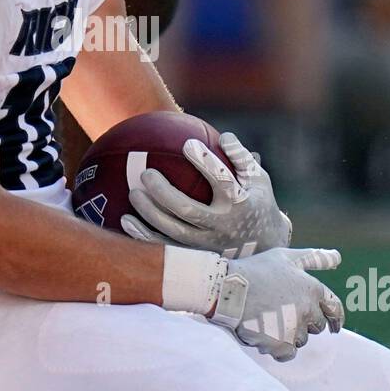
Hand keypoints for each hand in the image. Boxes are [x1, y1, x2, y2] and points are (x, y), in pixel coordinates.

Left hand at [121, 131, 291, 256]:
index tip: (187, 144)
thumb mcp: (259, 179)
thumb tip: (224, 136)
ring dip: (150, 213)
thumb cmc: (257, 201)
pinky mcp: (195, 255)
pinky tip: (124, 220)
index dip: (206, 163)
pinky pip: (165, 246)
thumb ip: (241, 157)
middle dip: (164, 193)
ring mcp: (207, 244)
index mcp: (240, 203)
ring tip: (133, 193)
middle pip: (189, 210)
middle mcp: (222, 226)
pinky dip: (144, 234)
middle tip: (146, 174)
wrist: (264, 247)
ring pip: (173, 231)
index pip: (222, 182)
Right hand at [212, 247, 343, 360]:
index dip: (335, 319)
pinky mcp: (281, 344)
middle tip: (280, 314)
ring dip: (287, 335)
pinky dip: (277, 348)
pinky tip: (263, 335)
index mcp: (313, 288)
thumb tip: (339, 257)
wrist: (227, 288)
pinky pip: (287, 354)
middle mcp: (308, 309)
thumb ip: (314, 258)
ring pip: (300, 341)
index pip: (335, 309)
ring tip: (266, 320)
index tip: (334, 327)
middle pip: (316, 327)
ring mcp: (295, 328)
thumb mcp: (286, 257)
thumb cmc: (256, 270)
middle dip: (302, 323)